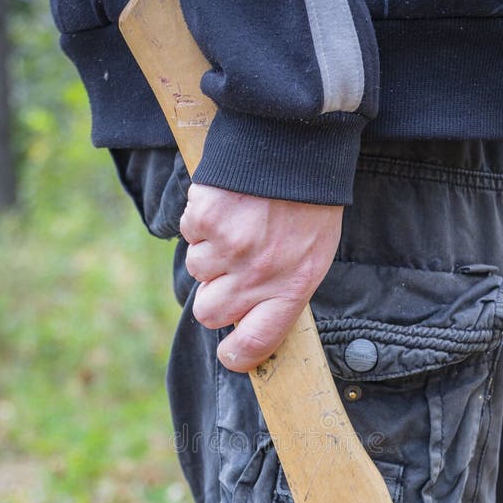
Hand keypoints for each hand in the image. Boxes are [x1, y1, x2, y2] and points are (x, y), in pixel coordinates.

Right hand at [180, 184, 342, 371]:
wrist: (298, 145)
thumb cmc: (310, 206)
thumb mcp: (313, 257)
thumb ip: (283, 292)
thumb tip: (250, 321)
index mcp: (291, 288)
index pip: (256, 344)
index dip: (237, 356)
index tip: (230, 355)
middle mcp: (258, 275)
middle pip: (209, 312)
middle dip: (214, 295)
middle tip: (232, 270)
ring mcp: (229, 248)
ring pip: (196, 271)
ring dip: (210, 252)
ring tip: (239, 225)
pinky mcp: (206, 218)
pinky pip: (189, 233)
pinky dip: (202, 221)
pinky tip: (229, 204)